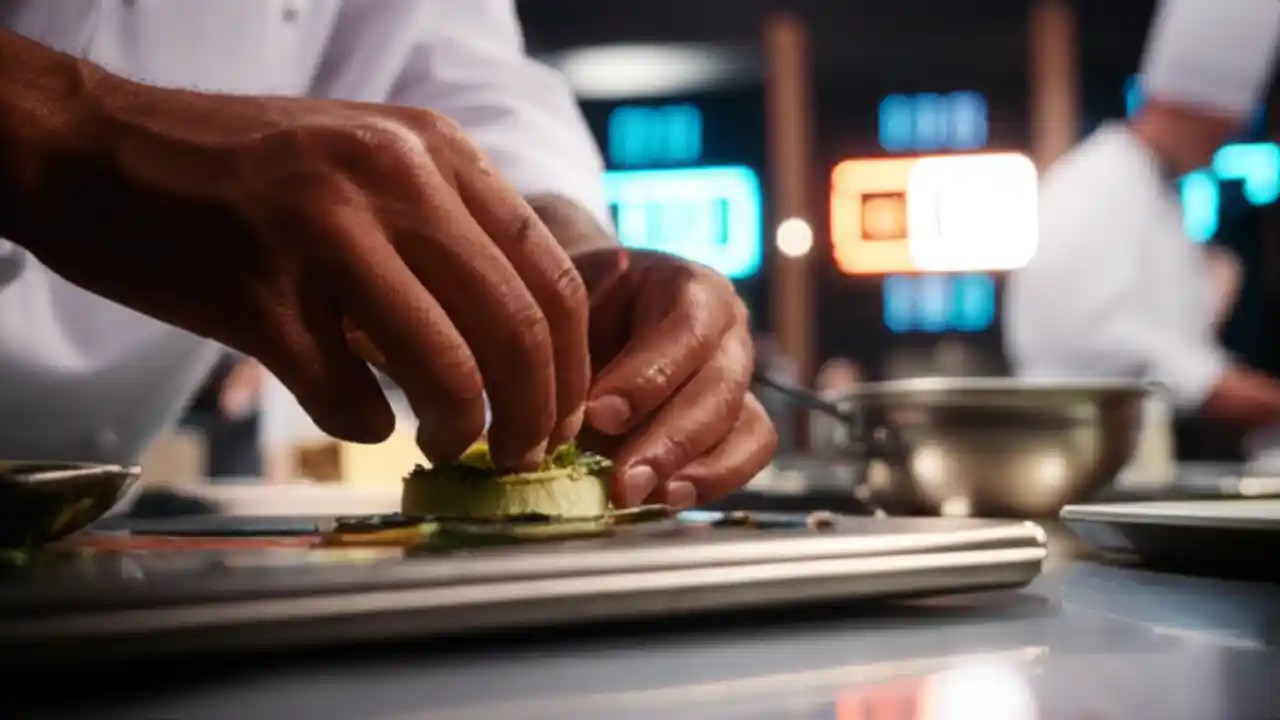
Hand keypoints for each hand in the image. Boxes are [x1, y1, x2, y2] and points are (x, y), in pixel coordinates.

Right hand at [9, 59, 587, 469]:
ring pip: (448, 369)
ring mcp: (324, 234)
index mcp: (434, 150)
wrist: (100, 149)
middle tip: (521, 452)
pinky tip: (357, 412)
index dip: (572, 365)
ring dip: (461, 430)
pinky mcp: (258, 297)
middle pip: (518, 328)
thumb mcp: (369, 161)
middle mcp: (393, 180)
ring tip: (444, 443)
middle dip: (536, 414)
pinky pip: (349, 398)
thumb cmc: (244, 168)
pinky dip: (367, 425)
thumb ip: (447, 230)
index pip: (551, 274)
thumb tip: (520, 342)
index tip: (562, 414)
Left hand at [574, 249, 776, 507]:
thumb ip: (574, 334)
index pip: (685, 329)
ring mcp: (741, 376)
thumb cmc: (583, 310)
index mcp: (691, 287)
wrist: (596, 325)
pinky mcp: (744, 420)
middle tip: (620, 479)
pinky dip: (715, 481)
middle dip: (667, 439)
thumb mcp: (572, 304)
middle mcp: (729, 329)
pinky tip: (667, 500)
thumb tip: (577, 376)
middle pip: (718, 387)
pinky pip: (751, 451)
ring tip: (643, 496)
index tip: (597, 413)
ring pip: (744, 424)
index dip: (646, 376)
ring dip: (694, 468)